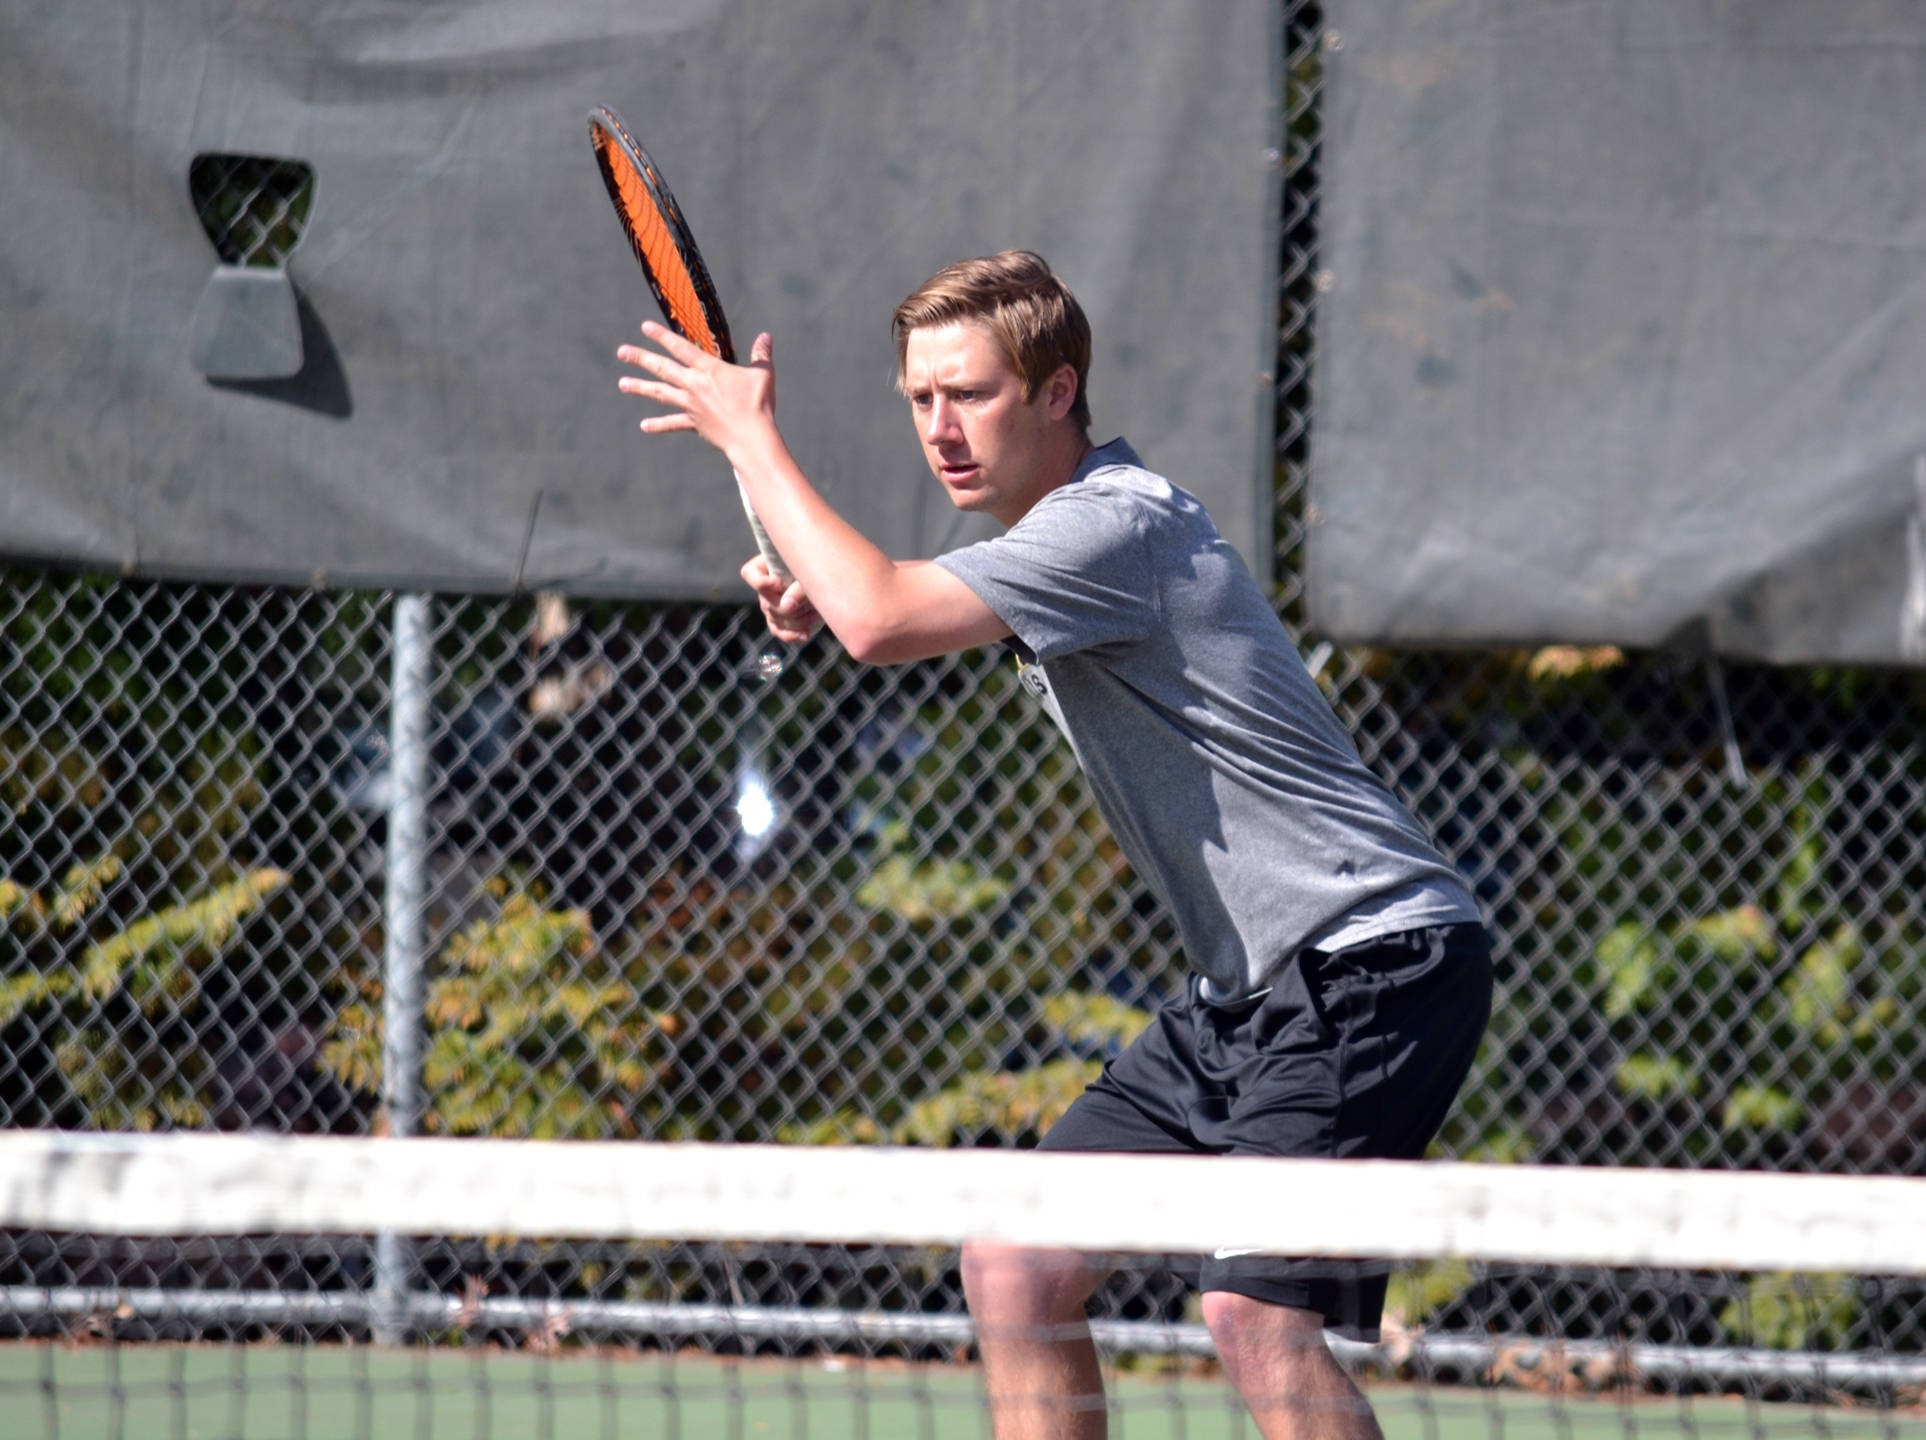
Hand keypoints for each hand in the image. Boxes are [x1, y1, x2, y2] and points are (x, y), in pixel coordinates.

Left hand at [616, 325, 775, 461]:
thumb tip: (766, 336)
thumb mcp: (763, 374)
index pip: (681, 348)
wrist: (751, 437)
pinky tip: (644, 425)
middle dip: (641, 359)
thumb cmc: (759, 404)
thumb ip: (761, 354)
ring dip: (640, 388)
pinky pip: (672, 423)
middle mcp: (694, 385)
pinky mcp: (694, 423)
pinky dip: (658, 425)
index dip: (662, 336)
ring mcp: (691, 405)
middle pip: (662, 368)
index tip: (644, 327)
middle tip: (621, 352)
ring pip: (661, 393)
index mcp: (709, 369)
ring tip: (622, 384)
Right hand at [741, 553, 820, 644]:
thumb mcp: (809, 572)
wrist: (824, 579)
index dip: (761, 582)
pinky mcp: (779, 622)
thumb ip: (798, 585)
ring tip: (818, 612)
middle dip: (792, 606)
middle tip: (812, 600)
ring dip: (799, 619)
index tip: (779, 583)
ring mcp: (770, 607)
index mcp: (764, 568)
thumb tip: (788, 605)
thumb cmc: (816, 567)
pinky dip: (793, 635)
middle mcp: (764, 589)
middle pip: (768, 603)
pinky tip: (806, 635)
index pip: (749, 574)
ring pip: (778, 620)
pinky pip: (780, 632)